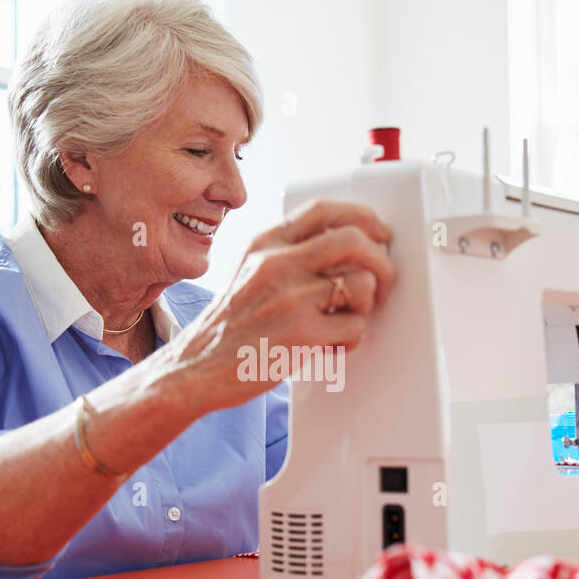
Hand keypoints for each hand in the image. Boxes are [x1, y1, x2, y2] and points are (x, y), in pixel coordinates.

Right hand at [173, 199, 394, 411]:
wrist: (195, 368)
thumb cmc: (227, 328)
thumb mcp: (248, 273)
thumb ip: (287, 257)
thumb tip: (343, 250)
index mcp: (265, 245)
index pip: (323, 210)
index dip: (362, 217)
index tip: (378, 233)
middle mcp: (277, 264)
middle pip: (353, 240)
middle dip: (380, 261)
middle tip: (382, 281)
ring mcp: (289, 298)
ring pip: (360, 285)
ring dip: (366, 306)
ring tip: (347, 320)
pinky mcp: (301, 334)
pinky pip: (354, 327)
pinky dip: (352, 339)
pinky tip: (332, 345)